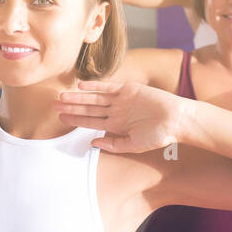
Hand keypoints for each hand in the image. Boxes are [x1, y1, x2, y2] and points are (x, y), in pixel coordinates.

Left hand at [55, 80, 187, 153]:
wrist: (177, 120)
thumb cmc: (159, 135)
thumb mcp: (134, 145)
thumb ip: (113, 144)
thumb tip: (93, 143)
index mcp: (116, 125)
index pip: (90, 122)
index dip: (75, 120)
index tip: (61, 118)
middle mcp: (116, 111)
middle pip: (89, 109)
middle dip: (71, 107)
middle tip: (53, 105)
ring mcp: (122, 100)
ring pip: (95, 98)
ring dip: (79, 97)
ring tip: (62, 97)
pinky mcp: (129, 89)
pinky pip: (109, 87)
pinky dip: (96, 86)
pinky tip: (81, 85)